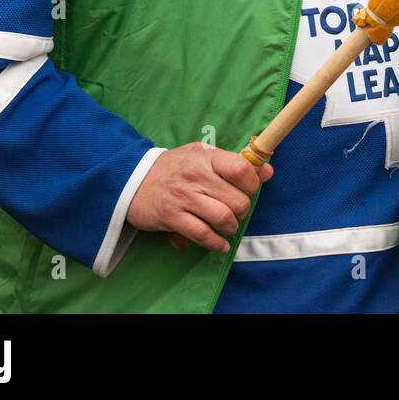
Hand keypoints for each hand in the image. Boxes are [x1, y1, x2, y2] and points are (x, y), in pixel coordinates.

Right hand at [127, 142, 273, 251]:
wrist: (131, 180)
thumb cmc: (174, 167)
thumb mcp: (202, 155)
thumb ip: (234, 162)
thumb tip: (267, 171)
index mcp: (206, 157)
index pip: (241, 169)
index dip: (253, 183)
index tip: (249, 189)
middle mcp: (196, 176)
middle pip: (237, 199)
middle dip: (243, 210)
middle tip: (237, 210)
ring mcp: (183, 198)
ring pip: (223, 218)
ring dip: (231, 227)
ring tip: (228, 225)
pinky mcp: (172, 217)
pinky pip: (202, 234)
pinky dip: (217, 243)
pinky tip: (221, 244)